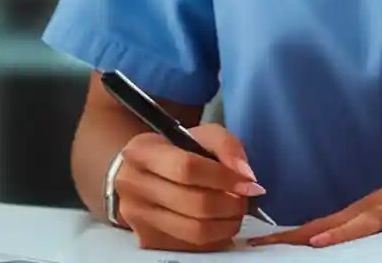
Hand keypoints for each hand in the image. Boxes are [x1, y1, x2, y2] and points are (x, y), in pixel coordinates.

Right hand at [115, 123, 266, 251]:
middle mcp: (133, 185)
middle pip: (194, 203)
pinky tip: (220, 223)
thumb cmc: (174, 151)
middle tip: (245, 198)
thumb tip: (245, 175)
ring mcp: (138, 216)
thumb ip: (226, 145)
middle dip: (230, 203)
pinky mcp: (148, 239)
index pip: (187, 168)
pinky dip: (215, 237)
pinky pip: (192, 245)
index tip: (248, 182)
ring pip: (194, 230)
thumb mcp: (199, 135)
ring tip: (236, 211)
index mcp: (142, 152)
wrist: (139, 174)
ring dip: (227, 223)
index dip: (224, 178)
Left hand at [249, 156, 381, 247]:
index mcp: (357, 217)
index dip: (285, 240)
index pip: (314, 231)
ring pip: (329, 227)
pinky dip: (341, 235)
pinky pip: (362, 226)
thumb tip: (351, 252)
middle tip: (247, 247)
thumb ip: (374, 237)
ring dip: (298, 238)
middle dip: (279, 240)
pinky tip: (321, 243)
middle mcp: (358, 212)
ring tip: (268, 248)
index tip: (257, 247)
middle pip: (311, 229)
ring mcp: (374, 211)